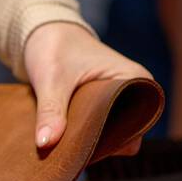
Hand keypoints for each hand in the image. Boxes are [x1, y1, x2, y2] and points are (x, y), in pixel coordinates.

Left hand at [22, 22, 151, 154]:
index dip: (109, 141)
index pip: (136, 127)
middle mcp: (137, 92)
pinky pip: (101, 131)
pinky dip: (84, 136)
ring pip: (112, 135)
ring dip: (90, 142)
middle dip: (98, 144)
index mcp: (137, 80)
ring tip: (65, 141)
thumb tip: (45, 143)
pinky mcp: (106, 106)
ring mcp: (122, 100)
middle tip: (69, 147)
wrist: (44, 32)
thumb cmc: (54, 47)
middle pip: (125, 135)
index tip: (81, 146)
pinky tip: (65, 138)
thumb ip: (50, 111)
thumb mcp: (51, 79)